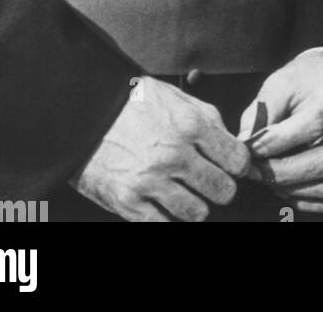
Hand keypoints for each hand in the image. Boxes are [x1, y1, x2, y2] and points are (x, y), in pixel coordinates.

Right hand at [72, 75, 249, 222]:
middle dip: (221, 187)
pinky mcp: (128, 203)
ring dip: (196, 205)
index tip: (232, 167)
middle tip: (210, 182)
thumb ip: (208, 120)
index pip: (237, 160)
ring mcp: (151, 181)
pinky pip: (164, 224)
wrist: (83, 112)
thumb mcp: (176, 97)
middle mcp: (174, 155)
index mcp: (190, 125)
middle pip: (222, 190)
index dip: (238, 166)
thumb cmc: (132, 102)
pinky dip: (169, 217)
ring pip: (197, 213)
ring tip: (186, 193)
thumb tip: (233, 145)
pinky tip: (165, 204)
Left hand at [239, 52, 322, 214]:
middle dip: (282, 171)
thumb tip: (245, 145)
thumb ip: (263, 111)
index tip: (250, 148)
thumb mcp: (282, 83)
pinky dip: (306, 200)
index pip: (317, 122)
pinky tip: (285, 187)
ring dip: (292, 189)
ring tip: (266, 177)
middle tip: (253, 170)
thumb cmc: (305, 83)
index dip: (280, 140)